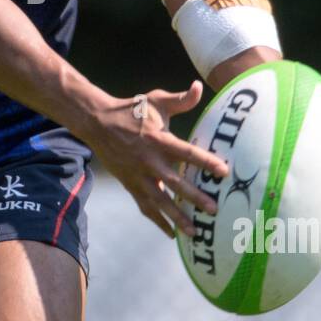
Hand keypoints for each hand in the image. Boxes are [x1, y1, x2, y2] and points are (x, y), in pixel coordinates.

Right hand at [87, 79, 228, 240]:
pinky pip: (145, 206)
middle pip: (175, 183)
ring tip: (194, 232)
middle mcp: (149, 161)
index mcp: (158, 139)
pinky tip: (171, 234)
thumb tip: (199, 87)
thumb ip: (180, 99)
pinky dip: (158, 221)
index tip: (223, 171)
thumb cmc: (131, 111)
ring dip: (176, 217)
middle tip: (213, 209)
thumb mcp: (155, 100)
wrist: (97, 123)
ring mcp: (138, 176)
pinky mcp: (130, 185)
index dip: (205, 162)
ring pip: (159, 201)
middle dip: (194, 197)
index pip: (187, 153)